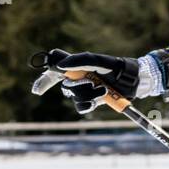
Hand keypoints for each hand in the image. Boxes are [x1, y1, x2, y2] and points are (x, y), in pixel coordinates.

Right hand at [30, 48, 168, 113]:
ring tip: (103, 90)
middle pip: (65, 87)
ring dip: (89, 95)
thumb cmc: (115, 66)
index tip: (36, 91)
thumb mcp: (97, 60)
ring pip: (74, 99)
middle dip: (79, 86)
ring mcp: (84, 90)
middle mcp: (78, 78)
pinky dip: (90, 104)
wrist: (132, 80)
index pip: (54, 72)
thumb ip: (78, 60)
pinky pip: (82, 108)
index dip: (44, 81)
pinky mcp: (92, 101)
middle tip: (93, 81)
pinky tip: (100, 99)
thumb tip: (59, 66)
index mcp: (76, 66)